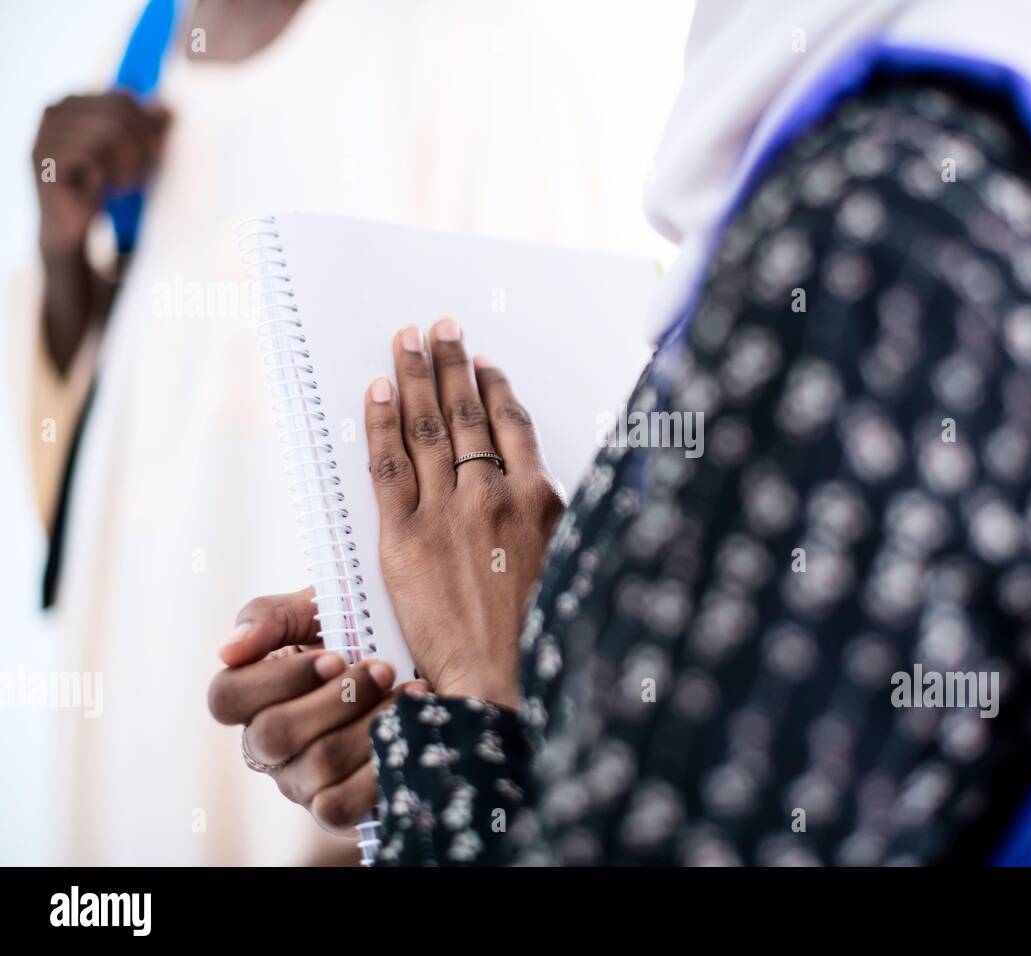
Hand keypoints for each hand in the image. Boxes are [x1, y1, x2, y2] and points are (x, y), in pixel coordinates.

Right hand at [31, 92, 169, 253]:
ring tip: (125, 184)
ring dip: (128, 164)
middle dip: (141, 146)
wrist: (72, 224)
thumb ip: (146, 128)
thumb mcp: (129, 153)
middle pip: (118, 114)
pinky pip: (92, 155)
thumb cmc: (100, 184)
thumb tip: (168, 108)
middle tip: (144, 173)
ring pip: (108, 134)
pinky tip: (109, 189)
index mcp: (73, 102)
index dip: (149, 127)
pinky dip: (111, 174)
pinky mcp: (46, 160)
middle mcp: (54, 111)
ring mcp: (45, 134)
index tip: (156, 153)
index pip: (123, 98)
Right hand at [209, 588, 425, 834]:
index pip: (226, 697)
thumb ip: (271, 618)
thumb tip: (229, 650)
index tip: (335, 657)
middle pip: (272, 734)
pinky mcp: (339, 810)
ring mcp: (301, 782)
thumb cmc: (371, 637)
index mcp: (259, 696)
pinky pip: (337, 806)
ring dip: (370, 722)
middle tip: (382, 670)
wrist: (439, 664)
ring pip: (316, 765)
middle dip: (337, 698)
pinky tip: (408, 731)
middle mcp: (271, 745)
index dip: (279, 678)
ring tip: (407, 694)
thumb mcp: (324, 610)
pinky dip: (378, 767)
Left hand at [365, 318, 565, 709]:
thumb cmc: (545, 638)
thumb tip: (547, 492)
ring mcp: (448, 512)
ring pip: (426, 427)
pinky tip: (376, 390)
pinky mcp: (404, 539)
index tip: (486, 365)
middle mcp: (494, 494)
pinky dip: (380, 422)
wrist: (507, 686)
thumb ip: (557, 520)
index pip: (513, 425)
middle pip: (467, 413)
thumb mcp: (574, 565)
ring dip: (415, 376)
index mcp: (540, 499)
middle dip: (451, 364)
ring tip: (407, 339)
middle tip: (440, 327)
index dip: (495, 388)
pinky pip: (387, 465)